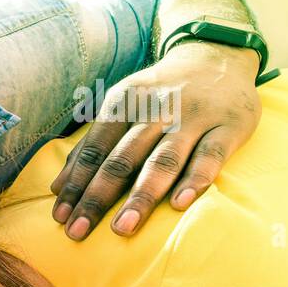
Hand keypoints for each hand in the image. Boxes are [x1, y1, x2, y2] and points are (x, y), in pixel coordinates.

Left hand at [49, 41, 260, 239]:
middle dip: (98, 197)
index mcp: (124, 101)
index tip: (60, 217)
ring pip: (163, 160)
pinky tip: (179, 205)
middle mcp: (157, 108)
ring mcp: (194, 117)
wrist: (217, 55)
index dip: (76, 184)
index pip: (94, 149)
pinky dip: (195, 180)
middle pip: (122, 159)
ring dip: (141, 196)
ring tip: (122, 228)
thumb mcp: (122, 106)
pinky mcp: (229, 126)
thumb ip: (92, 145)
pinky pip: (210, 156)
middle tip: (79, 231)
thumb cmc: (158, 93)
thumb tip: (58, 187)